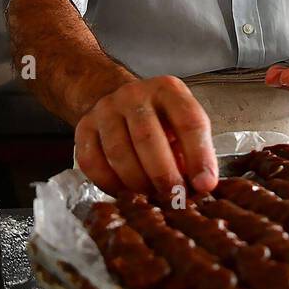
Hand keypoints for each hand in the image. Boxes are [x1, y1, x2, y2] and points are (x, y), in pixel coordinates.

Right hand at [74, 75, 217, 198]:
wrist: (118, 101)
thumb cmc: (160, 120)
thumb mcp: (182, 124)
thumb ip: (194, 150)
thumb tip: (201, 187)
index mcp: (168, 90)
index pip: (189, 122)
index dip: (199, 157)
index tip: (205, 185)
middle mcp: (135, 94)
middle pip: (148, 138)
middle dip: (164, 175)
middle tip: (174, 198)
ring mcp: (106, 109)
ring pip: (118, 153)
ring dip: (137, 183)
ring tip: (151, 198)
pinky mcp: (84, 127)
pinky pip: (92, 162)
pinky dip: (110, 184)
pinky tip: (124, 193)